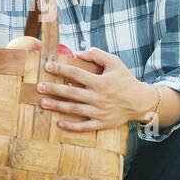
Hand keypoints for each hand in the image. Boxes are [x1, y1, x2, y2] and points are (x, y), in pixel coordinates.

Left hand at [34, 47, 156, 131]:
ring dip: (57, 106)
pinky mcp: (102, 123)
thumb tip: (78, 53)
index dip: (61, 69)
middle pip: (71, 93)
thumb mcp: (114, 63)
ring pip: (74, 109)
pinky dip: (72, 126)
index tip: (47, 66)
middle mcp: (99, 97)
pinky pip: (84, 126)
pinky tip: (59, 123)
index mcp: (101, 82)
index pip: (76, 74)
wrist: (140, 101)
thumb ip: (97, 55)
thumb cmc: (125, 80)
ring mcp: (99, 112)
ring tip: (43, 103)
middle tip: (39, 87)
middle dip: (54, 89)